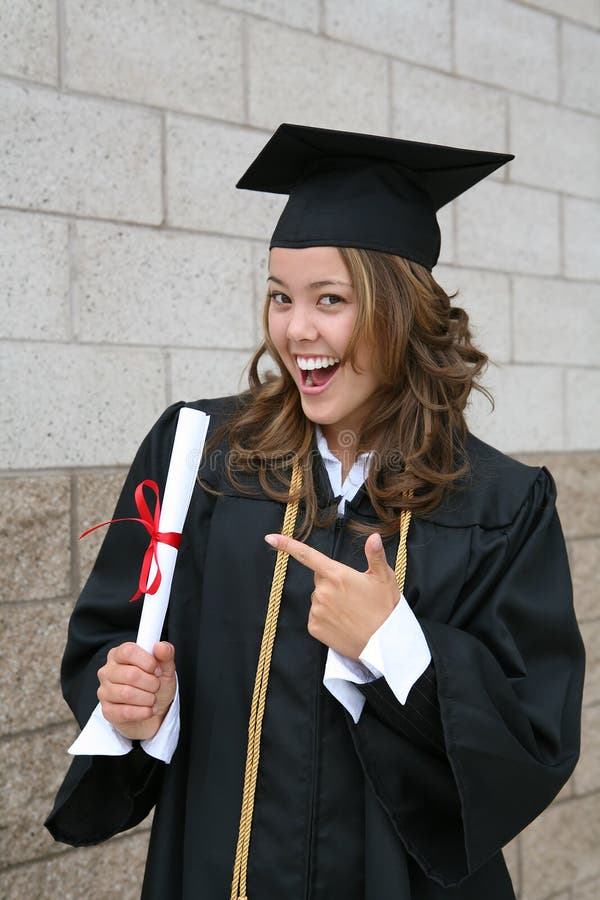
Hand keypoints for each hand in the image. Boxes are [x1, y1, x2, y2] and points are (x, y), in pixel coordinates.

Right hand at [97, 640, 176, 740]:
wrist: (154, 712)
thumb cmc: (156, 686)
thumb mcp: (165, 668)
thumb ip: (165, 654)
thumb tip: (161, 646)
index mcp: (119, 654)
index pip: (128, 651)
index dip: (147, 661)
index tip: (157, 670)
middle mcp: (108, 671)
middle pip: (130, 674)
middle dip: (151, 683)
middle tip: (156, 686)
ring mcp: (104, 691)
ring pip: (126, 694)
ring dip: (147, 698)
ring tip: (152, 699)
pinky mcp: (107, 711)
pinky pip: (124, 712)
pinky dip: (142, 712)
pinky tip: (148, 710)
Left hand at [265, 532, 398, 659]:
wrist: (384, 644)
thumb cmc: (385, 608)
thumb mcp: (385, 578)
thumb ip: (375, 556)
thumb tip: (374, 537)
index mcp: (336, 574)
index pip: (307, 555)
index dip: (287, 545)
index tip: (270, 538)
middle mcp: (322, 591)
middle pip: (320, 580)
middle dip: (332, 583)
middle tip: (353, 596)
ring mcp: (316, 610)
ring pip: (318, 599)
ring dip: (330, 602)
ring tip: (351, 612)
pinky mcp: (314, 627)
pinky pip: (316, 616)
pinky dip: (326, 618)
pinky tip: (343, 623)